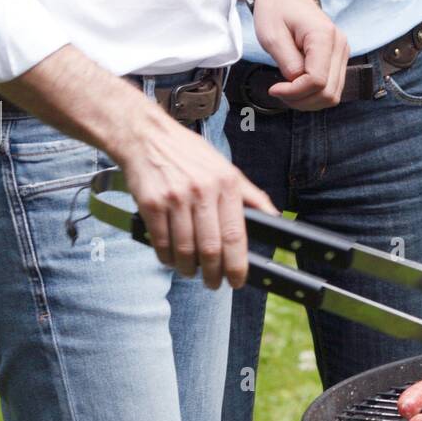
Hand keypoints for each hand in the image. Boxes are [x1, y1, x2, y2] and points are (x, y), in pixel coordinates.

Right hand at [121, 114, 278, 290]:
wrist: (148, 138)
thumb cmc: (189, 154)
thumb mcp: (226, 168)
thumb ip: (250, 194)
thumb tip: (273, 215)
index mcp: (226, 183)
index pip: (235, 234)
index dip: (237, 264)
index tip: (238, 279)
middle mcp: (202, 191)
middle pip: (210, 248)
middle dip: (214, 273)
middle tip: (215, 283)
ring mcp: (175, 199)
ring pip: (184, 250)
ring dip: (189, 269)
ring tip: (192, 272)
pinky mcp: (151, 205)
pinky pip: (161, 243)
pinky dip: (167, 258)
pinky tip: (172, 259)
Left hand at [252, 0, 349, 109]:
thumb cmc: (275, 10)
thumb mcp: (272, 36)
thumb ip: (287, 63)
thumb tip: (297, 84)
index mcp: (324, 36)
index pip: (318, 80)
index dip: (295, 92)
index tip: (274, 89)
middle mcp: (340, 44)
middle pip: (329, 92)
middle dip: (302, 100)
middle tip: (279, 92)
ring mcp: (342, 51)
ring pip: (334, 94)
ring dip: (309, 100)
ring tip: (287, 91)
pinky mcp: (338, 56)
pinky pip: (332, 86)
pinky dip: (315, 93)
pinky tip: (297, 86)